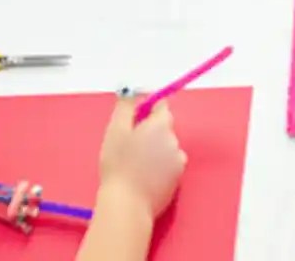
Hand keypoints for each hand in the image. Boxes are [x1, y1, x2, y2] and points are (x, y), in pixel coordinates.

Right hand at [97, 96, 185, 218]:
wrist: (127, 204)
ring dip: (154, 149)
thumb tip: (131, 91)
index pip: (161, 105)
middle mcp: (175, 140)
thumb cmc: (118, 165)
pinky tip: (143, 175)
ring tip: (134, 163)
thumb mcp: (115, 130)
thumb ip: (125, 107)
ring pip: (165, 147)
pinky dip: (158, 166)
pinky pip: (168, 164)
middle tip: (128, 144)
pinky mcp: (177, 180)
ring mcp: (178, 161)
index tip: (132, 120)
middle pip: (163, 127)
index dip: (146, 109)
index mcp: (161, 125)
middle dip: (148, 131)